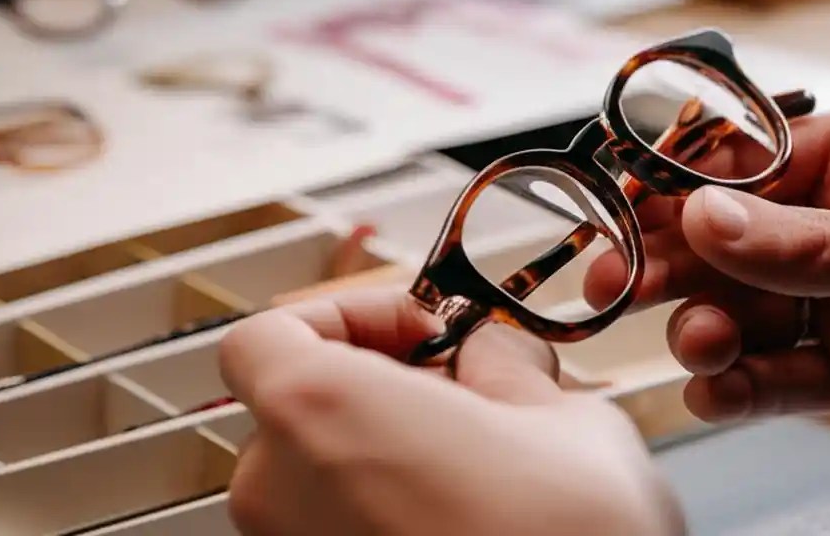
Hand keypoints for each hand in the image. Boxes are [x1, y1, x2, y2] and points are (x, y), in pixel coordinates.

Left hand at [218, 284, 682, 535]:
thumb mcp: (565, 417)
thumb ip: (508, 367)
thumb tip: (497, 356)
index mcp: (320, 412)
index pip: (264, 335)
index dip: (345, 315)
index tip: (420, 325)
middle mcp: (282, 494)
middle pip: (298, 407)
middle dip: (384, 387)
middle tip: (469, 389)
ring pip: (324, 478)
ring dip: (394, 453)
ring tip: (487, 459)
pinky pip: (342, 531)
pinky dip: (394, 510)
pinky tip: (475, 514)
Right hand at [585, 105, 829, 460]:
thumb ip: (818, 245)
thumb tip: (708, 218)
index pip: (752, 164)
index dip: (681, 186)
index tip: (624, 210)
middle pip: (733, 242)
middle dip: (672, 262)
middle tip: (617, 287)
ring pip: (746, 312)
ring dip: (706, 329)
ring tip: (698, 347)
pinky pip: (782, 377)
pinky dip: (743, 387)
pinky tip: (722, 392)